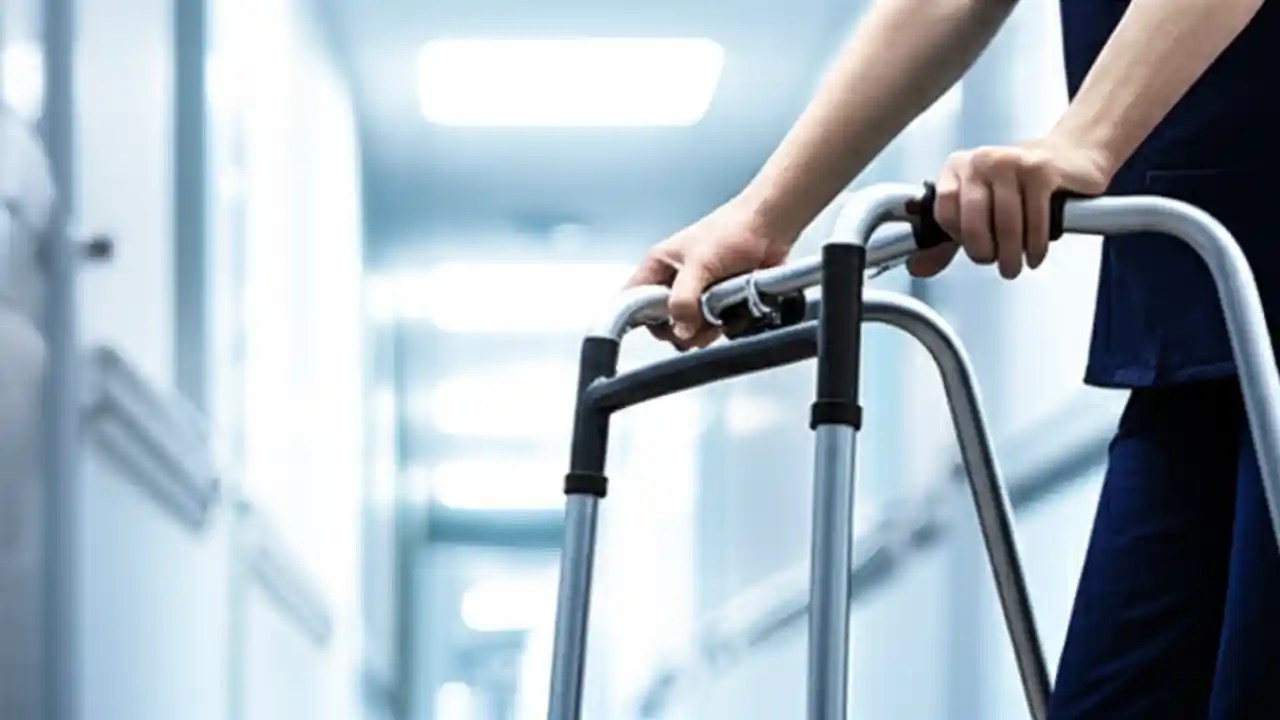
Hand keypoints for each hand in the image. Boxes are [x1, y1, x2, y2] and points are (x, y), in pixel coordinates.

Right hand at [626, 198, 794, 349]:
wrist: (771, 228)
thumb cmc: (731, 232)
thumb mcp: (699, 265)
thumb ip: (683, 300)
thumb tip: (680, 333)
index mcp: (659, 266)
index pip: (632, 300)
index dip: (641, 317)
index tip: (664, 325)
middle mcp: (675, 283)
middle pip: (664, 323)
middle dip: (682, 329)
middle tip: (701, 322)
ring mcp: (698, 295)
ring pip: (690, 330)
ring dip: (707, 330)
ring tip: (722, 315)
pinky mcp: (720, 304)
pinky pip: (714, 328)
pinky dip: (725, 326)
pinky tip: (736, 313)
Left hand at [908, 138, 1111, 278]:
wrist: (1068, 157)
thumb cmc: (1017, 186)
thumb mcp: (975, 209)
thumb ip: (945, 240)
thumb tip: (917, 267)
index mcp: (957, 167)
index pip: (943, 213)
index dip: (958, 238)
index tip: (972, 248)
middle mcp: (981, 160)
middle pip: (973, 222)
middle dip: (985, 253)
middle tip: (997, 263)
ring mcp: (1011, 161)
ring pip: (1005, 226)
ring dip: (1012, 255)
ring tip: (1016, 264)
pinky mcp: (1041, 171)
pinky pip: (1035, 221)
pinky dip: (1035, 246)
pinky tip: (1034, 254)